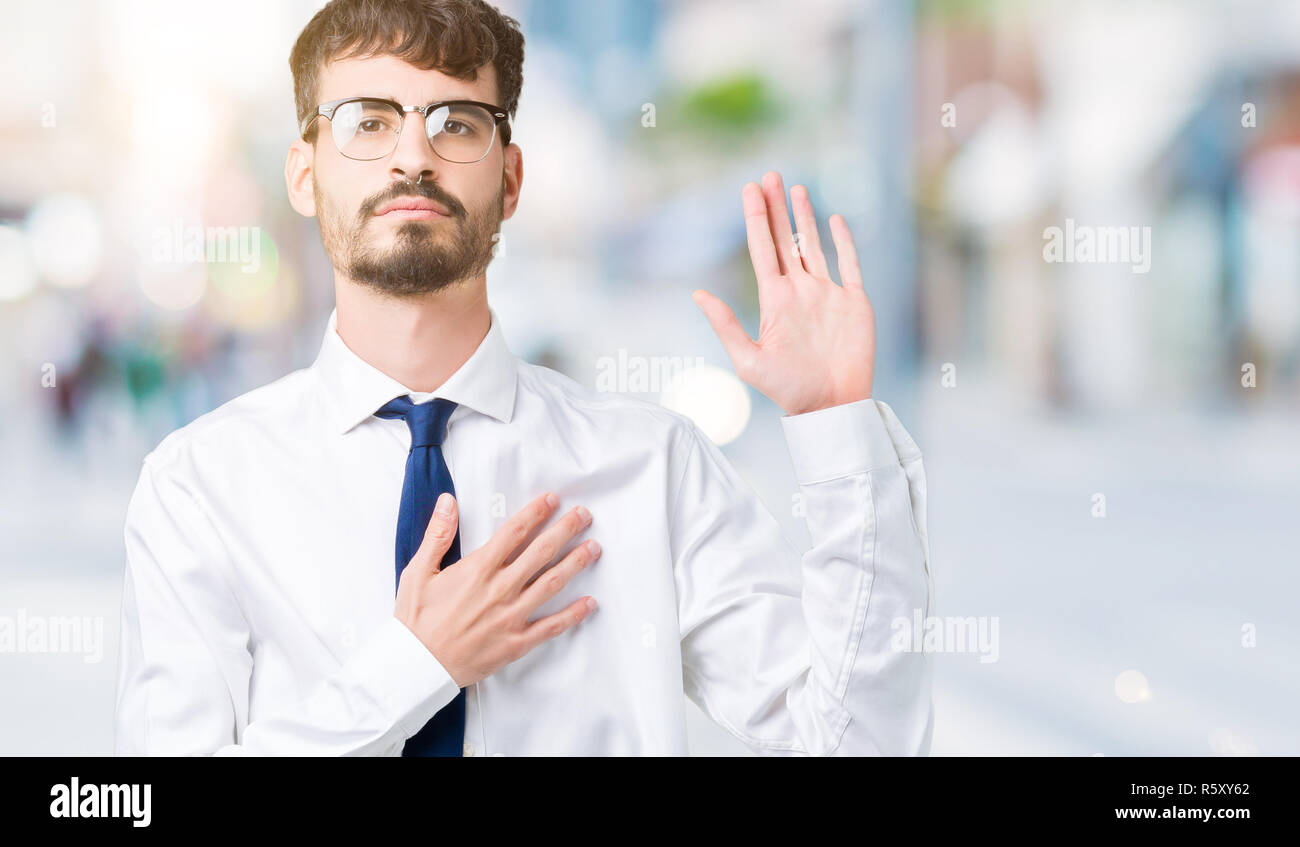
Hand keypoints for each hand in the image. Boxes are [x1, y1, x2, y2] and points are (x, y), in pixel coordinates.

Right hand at [394, 490, 599, 687]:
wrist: (416, 666)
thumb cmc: (415, 620)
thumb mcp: (418, 571)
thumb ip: (437, 534)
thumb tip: (448, 501)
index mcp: (477, 570)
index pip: (514, 532)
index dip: (535, 513)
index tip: (552, 499)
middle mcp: (499, 589)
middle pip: (540, 552)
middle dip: (565, 530)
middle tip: (584, 515)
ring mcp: (510, 617)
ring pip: (551, 584)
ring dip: (575, 563)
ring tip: (594, 548)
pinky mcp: (516, 642)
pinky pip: (551, 627)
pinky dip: (572, 614)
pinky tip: (590, 603)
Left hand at [691, 171, 875, 415]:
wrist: (831, 406)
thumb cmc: (788, 389)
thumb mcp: (748, 360)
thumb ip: (725, 325)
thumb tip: (697, 294)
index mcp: (774, 301)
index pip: (762, 250)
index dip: (755, 219)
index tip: (748, 189)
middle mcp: (799, 292)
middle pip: (785, 240)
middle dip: (776, 208)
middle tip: (769, 176)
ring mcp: (827, 295)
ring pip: (813, 246)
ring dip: (804, 218)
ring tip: (795, 189)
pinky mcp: (853, 302)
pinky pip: (849, 264)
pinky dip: (844, 241)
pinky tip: (835, 219)